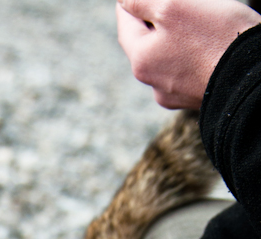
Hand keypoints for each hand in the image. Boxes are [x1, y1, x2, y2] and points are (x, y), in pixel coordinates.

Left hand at [116, 0, 260, 108]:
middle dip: (152, 20)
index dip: (128, 4)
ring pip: (168, 56)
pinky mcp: (197, 96)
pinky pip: (186, 68)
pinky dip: (189, 52)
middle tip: (162, 5)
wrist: (251, 79)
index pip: (126, 25)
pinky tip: (202, 43)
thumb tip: (123, 0)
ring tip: (188, 20)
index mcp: (142, 62)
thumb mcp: (172, 6)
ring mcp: (177, 94)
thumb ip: (141, 1)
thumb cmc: (214, 39)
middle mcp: (155, 84)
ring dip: (173, 36)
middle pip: (146, 43)